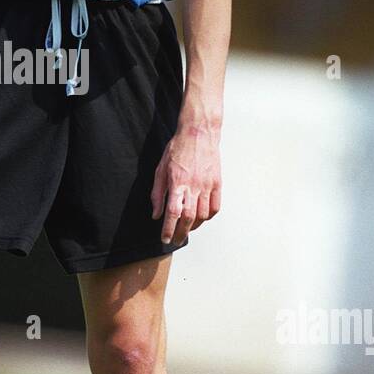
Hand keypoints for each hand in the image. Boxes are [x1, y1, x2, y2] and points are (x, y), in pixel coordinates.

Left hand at [151, 124, 221, 243]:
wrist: (198, 133)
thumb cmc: (177, 149)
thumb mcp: (160, 169)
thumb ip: (157, 193)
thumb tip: (156, 214)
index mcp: (177, 182)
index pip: (173, 212)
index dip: (168, 229)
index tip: (165, 239)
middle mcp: (194, 186)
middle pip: (189, 218)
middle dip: (181, 233)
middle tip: (176, 240)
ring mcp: (207, 185)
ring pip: (203, 215)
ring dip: (194, 226)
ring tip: (187, 229)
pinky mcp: (217, 183)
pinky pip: (215, 207)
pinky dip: (208, 216)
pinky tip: (201, 218)